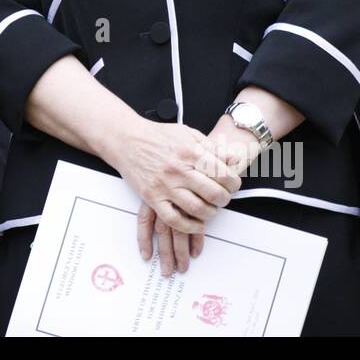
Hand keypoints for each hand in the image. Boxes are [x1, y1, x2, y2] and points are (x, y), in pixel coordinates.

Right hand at [130, 125, 241, 275]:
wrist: (126, 139)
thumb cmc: (156, 136)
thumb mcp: (187, 134)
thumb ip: (211, 146)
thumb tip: (233, 159)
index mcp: (190, 152)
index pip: (222, 173)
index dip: (234, 182)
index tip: (233, 184)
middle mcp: (179, 169)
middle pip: (213, 193)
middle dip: (224, 199)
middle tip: (223, 198)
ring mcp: (165, 185)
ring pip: (197, 209)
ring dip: (210, 213)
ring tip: (211, 209)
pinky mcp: (152, 197)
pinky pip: (174, 219)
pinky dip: (189, 226)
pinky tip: (197, 224)